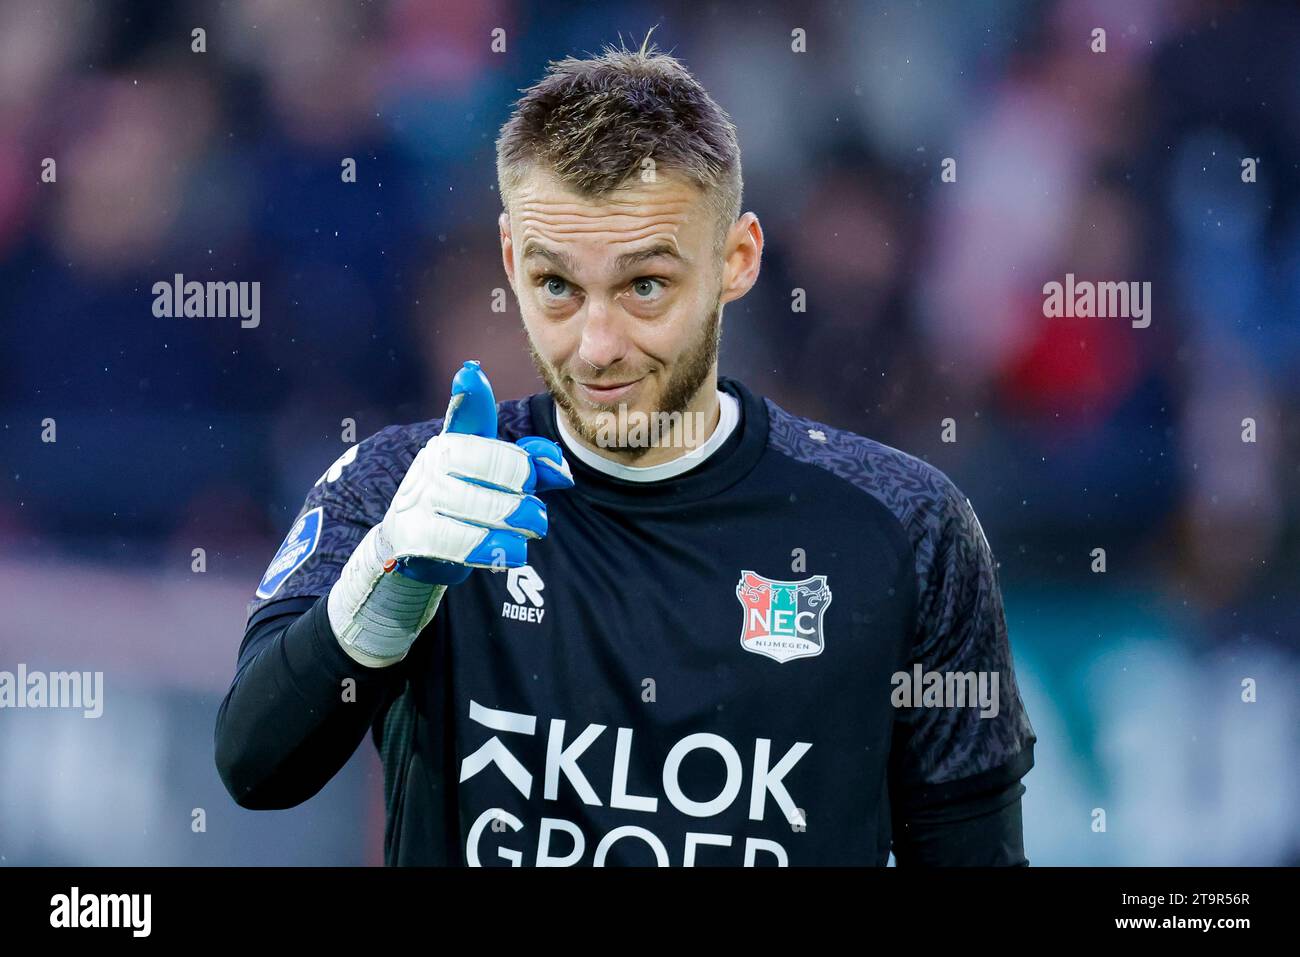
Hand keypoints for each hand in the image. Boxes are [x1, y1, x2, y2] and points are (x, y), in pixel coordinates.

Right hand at [383, 360, 573, 584]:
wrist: (416, 547)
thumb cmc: (468, 501)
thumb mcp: (499, 480)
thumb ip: (531, 466)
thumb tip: (558, 466)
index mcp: (456, 441)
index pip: (466, 415)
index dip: (470, 396)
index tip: (471, 374)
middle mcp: (434, 462)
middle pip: (483, 461)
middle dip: (519, 482)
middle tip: (538, 508)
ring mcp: (419, 495)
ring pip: (472, 501)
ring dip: (510, 518)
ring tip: (531, 530)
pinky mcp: (412, 532)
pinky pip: (454, 539)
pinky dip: (488, 547)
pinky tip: (509, 552)